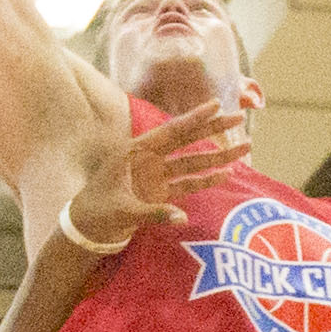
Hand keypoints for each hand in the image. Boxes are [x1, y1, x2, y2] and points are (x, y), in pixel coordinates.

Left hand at [66, 92, 247, 249]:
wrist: (85, 228)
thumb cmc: (97, 212)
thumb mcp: (121, 211)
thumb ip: (152, 213)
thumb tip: (182, 218)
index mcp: (135, 152)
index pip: (170, 131)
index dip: (194, 118)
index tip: (217, 104)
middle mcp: (149, 159)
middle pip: (187, 140)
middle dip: (213, 129)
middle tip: (239, 118)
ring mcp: (156, 176)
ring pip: (192, 162)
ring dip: (217, 156)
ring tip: (245, 147)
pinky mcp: (160, 193)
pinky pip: (188, 184)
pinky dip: (206, 179)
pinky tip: (226, 174)